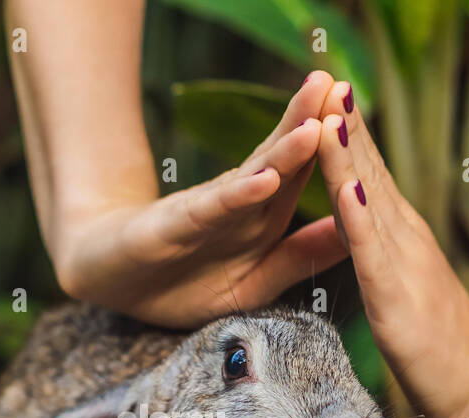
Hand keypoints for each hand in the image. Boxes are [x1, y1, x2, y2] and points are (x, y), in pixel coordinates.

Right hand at [54, 73, 347, 326]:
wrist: (107, 279)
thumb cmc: (181, 282)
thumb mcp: (252, 283)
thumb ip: (297, 258)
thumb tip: (352, 233)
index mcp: (261, 216)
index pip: (302, 175)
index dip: (333, 147)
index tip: (362, 111)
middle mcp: (237, 206)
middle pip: (281, 161)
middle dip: (310, 123)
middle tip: (338, 84)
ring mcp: (205, 214)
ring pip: (251, 177)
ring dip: (284, 150)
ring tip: (315, 122)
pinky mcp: (173, 229)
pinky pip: (211, 211)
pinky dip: (238, 197)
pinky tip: (265, 179)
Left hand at [314, 80, 468, 417]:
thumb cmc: (437, 341)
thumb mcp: (402, 284)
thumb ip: (383, 250)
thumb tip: (364, 218)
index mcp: (398, 235)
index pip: (368, 173)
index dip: (348, 132)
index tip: (329, 90)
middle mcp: (402, 237)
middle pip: (368, 170)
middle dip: (344, 124)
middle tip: (326, 77)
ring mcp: (400, 262)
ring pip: (366, 198)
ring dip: (346, 154)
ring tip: (330, 111)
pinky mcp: (394, 295)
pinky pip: (369, 249)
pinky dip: (356, 213)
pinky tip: (345, 183)